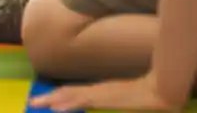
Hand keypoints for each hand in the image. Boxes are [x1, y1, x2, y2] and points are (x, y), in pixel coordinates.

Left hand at [28, 73, 179, 111]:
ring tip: (38, 102)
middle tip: (33, 100)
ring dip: (54, 99)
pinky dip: (68, 103)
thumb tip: (122, 100)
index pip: (77, 93)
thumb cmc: (151, 95)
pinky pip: (83, 100)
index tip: (48, 99)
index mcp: (104, 92)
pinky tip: (57, 107)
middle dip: (51, 97)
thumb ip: (123, 100)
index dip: (62, 96)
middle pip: (69, 92)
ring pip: (72, 95)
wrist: (163, 90)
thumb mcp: (132, 101)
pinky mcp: (106, 98)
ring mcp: (102, 93)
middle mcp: (99, 91)